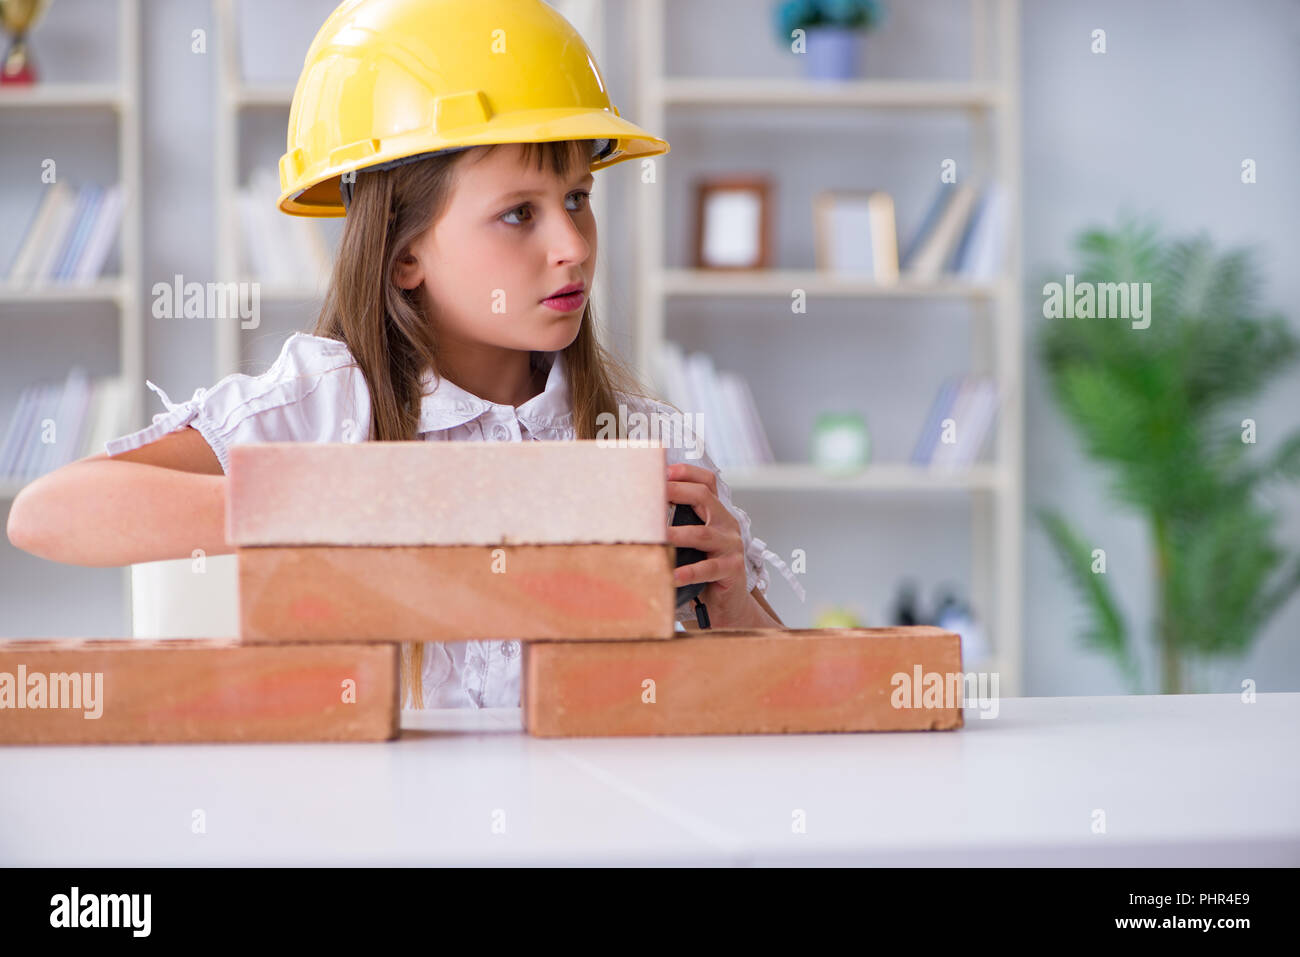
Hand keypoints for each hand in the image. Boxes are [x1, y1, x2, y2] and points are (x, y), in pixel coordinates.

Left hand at [666, 462, 753, 627]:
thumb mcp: (694, 542)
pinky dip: (688, 572)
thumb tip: (639, 511)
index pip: (707, 482)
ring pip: (701, 534)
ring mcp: (731, 546)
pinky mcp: (731, 569)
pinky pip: (707, 568)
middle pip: (704, 498)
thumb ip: (678, 524)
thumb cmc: (704, 568)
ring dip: (676, 534)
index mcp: (717, 513)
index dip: (687, 473)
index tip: (663, 470)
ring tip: (657, 536)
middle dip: (678, 492)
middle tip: (655, 493)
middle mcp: (726, 524)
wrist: (728, 601)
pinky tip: (672, 575)